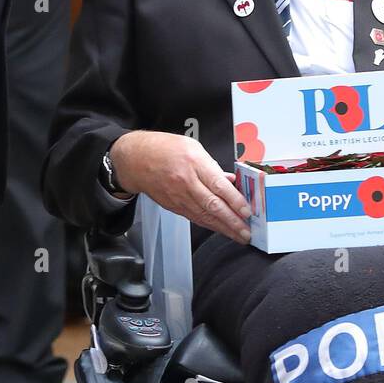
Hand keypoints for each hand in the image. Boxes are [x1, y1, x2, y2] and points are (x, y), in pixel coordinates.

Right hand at [110, 131, 250, 243]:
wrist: (135, 160)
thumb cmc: (164, 149)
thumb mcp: (193, 147)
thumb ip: (213, 166)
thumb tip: (231, 181)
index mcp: (194, 163)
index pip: (218, 186)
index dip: (235, 201)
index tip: (247, 211)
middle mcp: (186, 182)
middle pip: (213, 205)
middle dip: (233, 221)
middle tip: (247, 231)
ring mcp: (178, 197)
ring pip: (204, 216)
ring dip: (224, 228)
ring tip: (239, 235)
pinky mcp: (173, 206)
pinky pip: (194, 217)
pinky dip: (209, 225)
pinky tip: (220, 229)